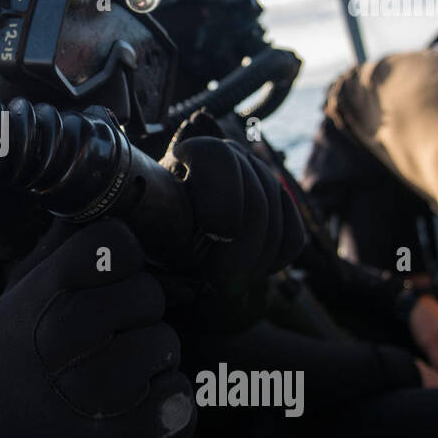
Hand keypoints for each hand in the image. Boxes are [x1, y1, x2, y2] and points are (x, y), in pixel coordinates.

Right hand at [0, 218, 193, 437]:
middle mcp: (65, 337)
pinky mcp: (127, 434)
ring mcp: (96, 389)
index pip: (115, 241)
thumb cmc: (22, 355)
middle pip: (150, 293)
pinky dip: (165, 402)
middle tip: (111, 336)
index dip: (124, 259)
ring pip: (167, 343)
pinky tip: (129, 408)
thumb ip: (59, 248)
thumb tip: (92, 193)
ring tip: (116, 375)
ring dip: (152, 359)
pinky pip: (180, 395)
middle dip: (139, 313)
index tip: (110, 281)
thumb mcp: (20, 295)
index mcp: (44, 294)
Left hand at [160, 111, 306, 289]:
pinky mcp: (281, 205)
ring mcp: (260, 176)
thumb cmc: (150, 232)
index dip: (222, 195)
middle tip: (220, 282)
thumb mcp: (144, 225)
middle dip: (241, 246)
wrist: (170, 240)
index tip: (215, 232)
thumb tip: (182, 242)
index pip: (216, 157)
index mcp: (191, 152)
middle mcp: (230, 154)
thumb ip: (159, 226)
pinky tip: (250, 273)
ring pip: (275, 216)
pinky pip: (292, 235)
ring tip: (226, 284)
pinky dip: (275, 259)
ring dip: (254, 258)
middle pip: (254, 193)